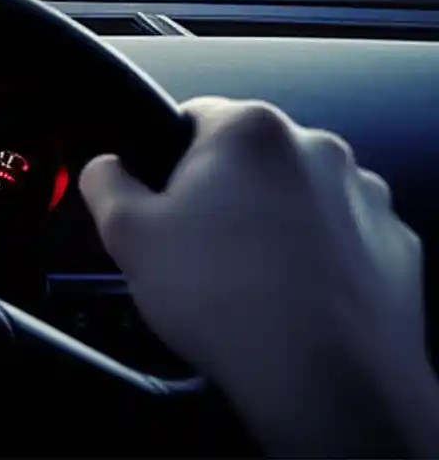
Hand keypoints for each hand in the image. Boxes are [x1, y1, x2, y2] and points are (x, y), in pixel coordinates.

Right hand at [80, 97, 438, 455]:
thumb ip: (104, 182)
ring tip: (244, 282)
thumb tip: (104, 168)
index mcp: (247, 130)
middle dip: (220, 197)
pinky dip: (314, 258)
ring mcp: (362, 194)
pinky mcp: (391, 242)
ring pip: (294, 198)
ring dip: (269, 225)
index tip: (161, 207)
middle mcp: (315, 148)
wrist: (322, 378)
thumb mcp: (126, 235)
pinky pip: (338, 238)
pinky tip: (287, 297)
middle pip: (246, 160)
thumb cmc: (227, 302)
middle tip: (196, 252)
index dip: (165, 165)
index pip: (191, 116)